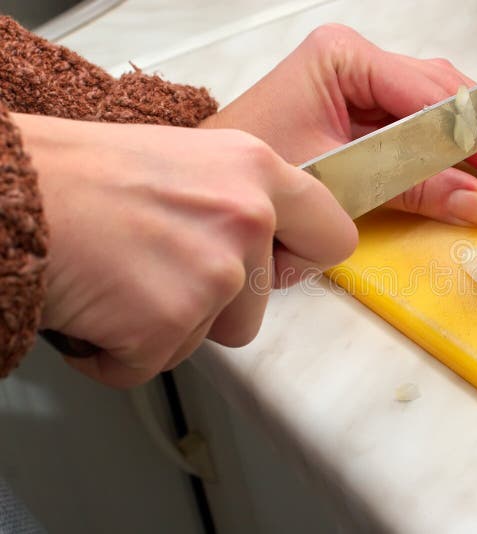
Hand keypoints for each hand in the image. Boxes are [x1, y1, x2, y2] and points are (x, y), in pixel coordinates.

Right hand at [15, 113, 355, 387]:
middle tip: (158, 265)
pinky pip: (157, 363)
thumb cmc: (78, 173)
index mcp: (254, 171)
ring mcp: (214, 275)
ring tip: (122, 278)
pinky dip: (122, 350)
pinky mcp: (171, 323)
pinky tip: (98, 305)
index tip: (284, 264)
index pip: (331, 232)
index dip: (304, 257)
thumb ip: (236, 199)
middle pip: (263, 302)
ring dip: (169, 324)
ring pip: (214, 335)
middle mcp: (246, 219)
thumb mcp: (184, 160)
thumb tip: (262, 239)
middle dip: (215, 302)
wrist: (10, 194)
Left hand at [201, 24, 476, 226]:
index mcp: (344, 58)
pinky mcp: (362, 106)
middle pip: (442, 91)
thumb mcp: (342, 181)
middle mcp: (357, 60)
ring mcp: (361, 80)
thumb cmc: (263, 173)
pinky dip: (449, 145)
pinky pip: (418, 121)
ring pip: (436, 103)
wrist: (218, 184)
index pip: (430, 95)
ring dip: (475, 137)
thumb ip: (412, 188)